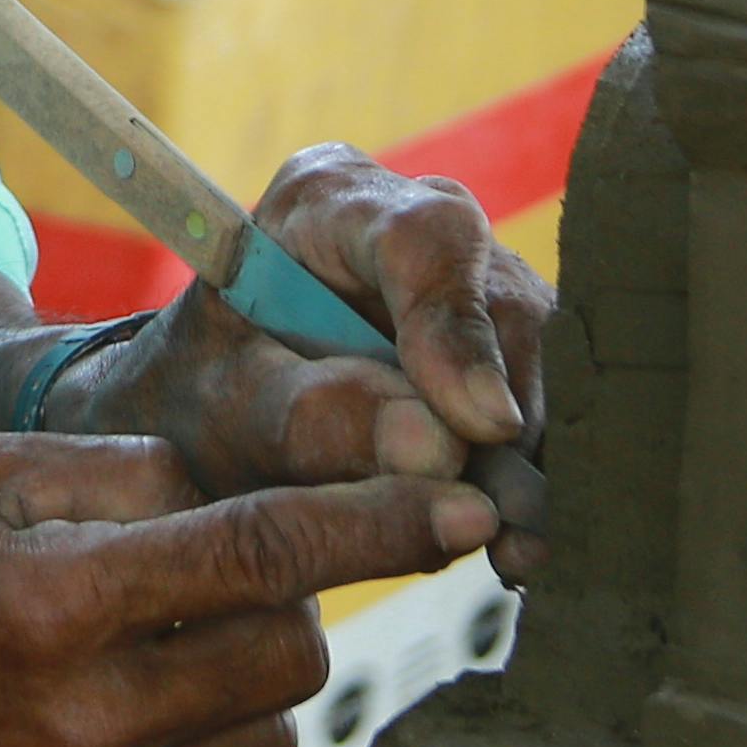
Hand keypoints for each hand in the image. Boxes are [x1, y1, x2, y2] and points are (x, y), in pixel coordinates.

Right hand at [0, 433, 494, 746]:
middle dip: (277, 611)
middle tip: (200, 593)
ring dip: (235, 698)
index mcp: (54, 602)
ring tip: (137, 669)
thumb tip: (247, 490)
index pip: (263, 552)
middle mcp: (79, 726)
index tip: (473, 506)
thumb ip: (120, 470)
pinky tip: (107, 746)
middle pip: (288, 658)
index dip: (384, 522)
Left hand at [71, 148, 554, 583]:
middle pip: (503, 302)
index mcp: (329, 199)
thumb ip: (312, 420)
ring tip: (517, 548)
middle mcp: (417, 222)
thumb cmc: (198, 397)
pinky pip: (549, 401)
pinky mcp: (504, 348)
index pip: (425, 238)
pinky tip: (523, 544)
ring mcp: (473, 282)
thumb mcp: (225, 410)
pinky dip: (537, 475)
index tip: (481, 425)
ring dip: (532, 458)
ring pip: (541, 358)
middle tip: (504, 518)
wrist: (201, 422)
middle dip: (509, 416)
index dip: (461, 330)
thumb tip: (439, 450)